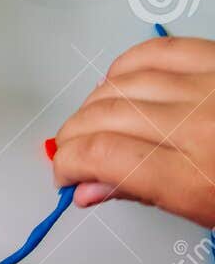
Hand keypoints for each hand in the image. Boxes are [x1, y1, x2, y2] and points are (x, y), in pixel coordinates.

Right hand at [52, 35, 214, 227]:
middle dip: (73, 138)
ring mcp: (211, 86)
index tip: (64, 176)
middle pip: (104, 118)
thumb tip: (88, 188)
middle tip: (72, 155)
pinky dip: (123, 68)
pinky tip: (119, 86)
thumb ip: (144, 193)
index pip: (102, 156)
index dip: (67, 163)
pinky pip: (153, 51)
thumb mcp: (210, 211)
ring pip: (118, 84)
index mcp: (199, 177)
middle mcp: (201, 126)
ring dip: (92, 106)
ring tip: (94, 125)